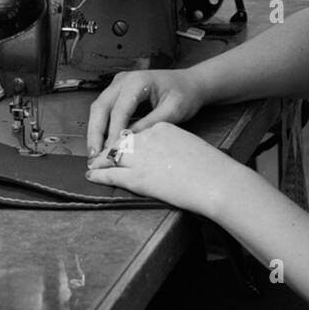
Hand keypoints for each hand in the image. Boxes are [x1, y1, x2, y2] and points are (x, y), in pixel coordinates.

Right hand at [85, 68, 206, 157]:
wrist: (189, 83)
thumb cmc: (184, 94)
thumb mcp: (173, 110)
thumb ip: (151, 124)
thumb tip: (130, 140)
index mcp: (138, 81)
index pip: (119, 109)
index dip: (113, 132)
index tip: (110, 151)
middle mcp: (124, 80)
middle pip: (101, 106)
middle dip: (95, 133)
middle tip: (94, 156)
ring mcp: (119, 84)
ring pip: (98, 107)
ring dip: (95, 130)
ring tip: (95, 152)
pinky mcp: (118, 90)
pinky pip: (104, 107)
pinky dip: (101, 125)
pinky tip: (102, 142)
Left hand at [86, 121, 241, 217]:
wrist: (215, 181)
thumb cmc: (210, 167)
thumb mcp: (188, 144)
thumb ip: (171, 145)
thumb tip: (163, 154)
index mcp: (162, 128)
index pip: (137, 132)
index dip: (126, 140)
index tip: (120, 145)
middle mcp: (148, 139)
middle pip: (121, 142)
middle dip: (109, 149)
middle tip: (99, 154)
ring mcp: (141, 158)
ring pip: (112, 156)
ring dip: (100, 160)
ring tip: (93, 164)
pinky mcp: (138, 177)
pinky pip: (112, 173)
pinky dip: (99, 174)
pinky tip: (92, 175)